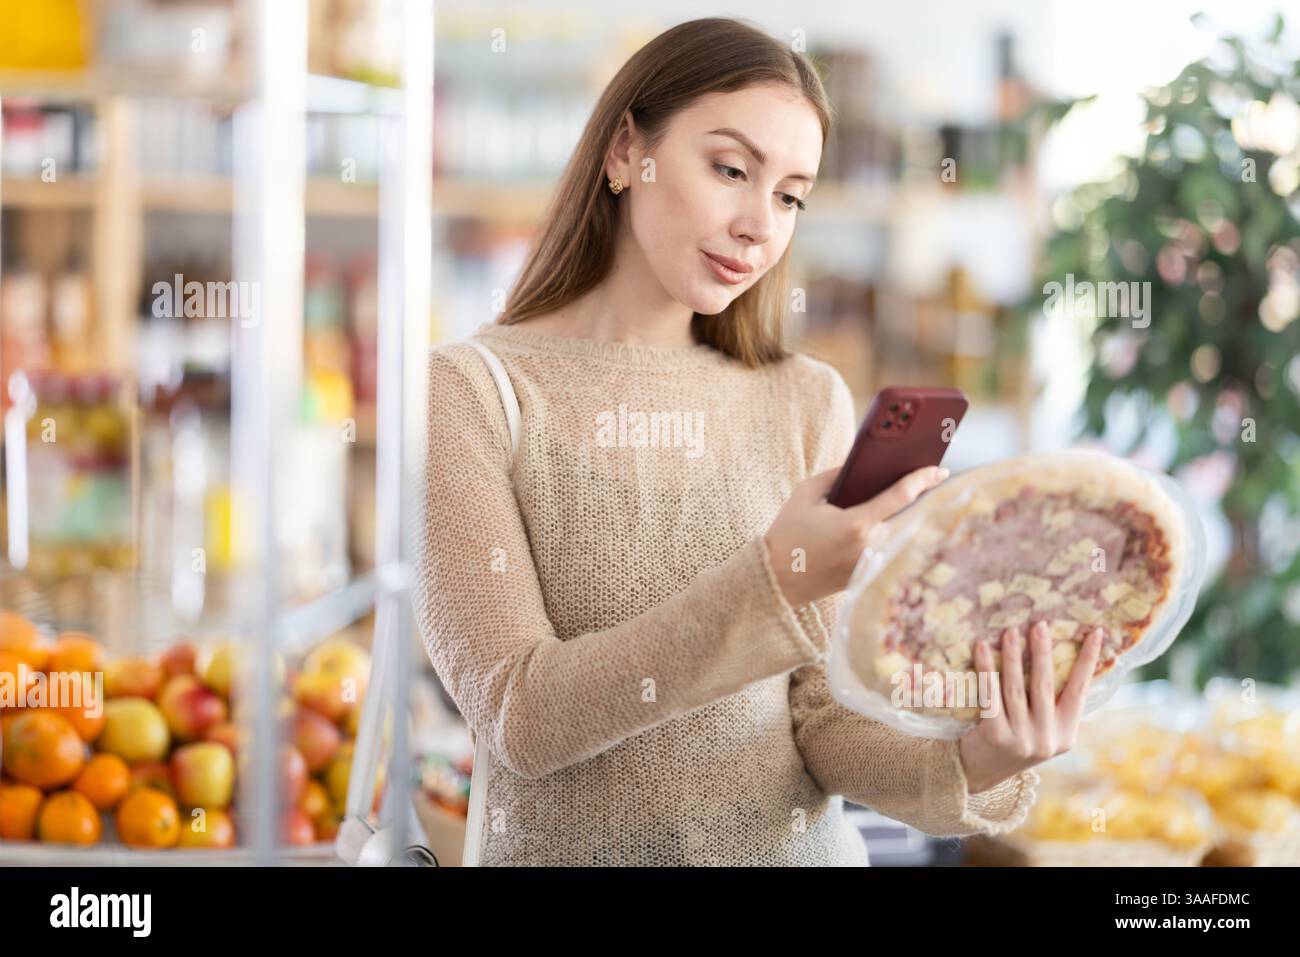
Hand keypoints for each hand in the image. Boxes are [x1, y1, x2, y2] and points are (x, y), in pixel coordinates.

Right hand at [763, 465, 948, 607]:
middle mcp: (869, 547)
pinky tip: (893, 520)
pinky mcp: (866, 575)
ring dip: (906, 516)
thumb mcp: (806, 494)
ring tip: (916, 496)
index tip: (940, 469)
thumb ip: (836, 475)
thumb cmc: (787, 533)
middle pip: (907, 516)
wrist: (776, 577)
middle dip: (919, 497)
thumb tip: (862, 466)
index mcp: (856, 524)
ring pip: (899, 533)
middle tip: (934, 478)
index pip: (901, 497)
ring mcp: (870, 564)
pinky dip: (891, 532)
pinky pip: (886, 548)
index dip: (923, 480)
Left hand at [958, 622, 1104, 793]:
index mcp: (1066, 734)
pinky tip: (982, 649)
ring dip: (1014, 656)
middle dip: (1043, 652)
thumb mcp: (1040, 729)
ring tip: (1009, 631)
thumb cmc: (1011, 740)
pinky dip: (986, 670)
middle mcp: (1048, 738)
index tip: (1097, 632)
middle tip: (1040, 624)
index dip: (1089, 661)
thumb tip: (1058, 655)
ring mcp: (1022, 739)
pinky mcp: (996, 737)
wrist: (978, 772)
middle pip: (1045, 686)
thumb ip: (1050, 704)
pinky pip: (991, 696)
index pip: (1080, 690)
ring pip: (1016, 689)